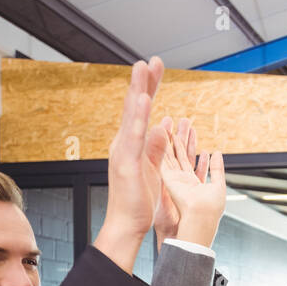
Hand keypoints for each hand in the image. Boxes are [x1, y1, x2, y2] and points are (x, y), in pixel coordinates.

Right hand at [95, 57, 166, 272]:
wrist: (126, 225)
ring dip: (138, 90)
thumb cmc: (138, 202)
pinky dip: (138, 117)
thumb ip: (157, 148)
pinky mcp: (126, 163)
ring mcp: (123, 152)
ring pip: (131, 116)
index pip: (142, 112)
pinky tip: (144, 100)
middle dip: (143, 82)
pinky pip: (133, 136)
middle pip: (134, 107)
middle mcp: (123, 144)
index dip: (149, 89)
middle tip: (151, 60)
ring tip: (143, 67)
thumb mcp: (154, 170)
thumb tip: (163, 127)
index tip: (156, 69)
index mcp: (131, 145)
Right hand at [160, 124, 224, 248]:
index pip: (189, 159)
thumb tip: (217, 153)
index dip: (189, 144)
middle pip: (178, 154)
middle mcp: (180, 180)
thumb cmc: (211, 208)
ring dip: (170, 139)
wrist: (201, 217)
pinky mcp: (167, 178)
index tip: (189, 130)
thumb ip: (217, 169)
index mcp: (192, 182)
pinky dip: (162, 146)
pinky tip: (161, 134)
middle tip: (180, 121)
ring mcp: (172, 179)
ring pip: (169, 154)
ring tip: (169, 123)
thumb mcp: (219, 185)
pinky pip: (163, 159)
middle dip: (180, 137)